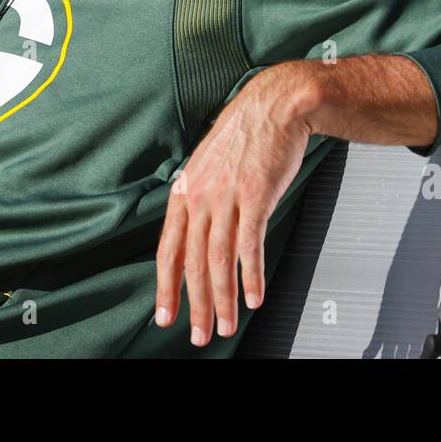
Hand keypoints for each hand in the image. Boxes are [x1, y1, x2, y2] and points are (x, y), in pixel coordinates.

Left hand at [153, 62, 315, 346]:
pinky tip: (254, 297)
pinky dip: (250, 276)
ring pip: (218, 260)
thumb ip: (200, 200)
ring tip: (227, 326)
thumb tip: (195, 236)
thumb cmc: (246, 136)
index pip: (168, 249)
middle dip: (196, 305)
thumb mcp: (208, 166)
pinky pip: (249, 246)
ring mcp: (227, 197)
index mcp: (185, 191)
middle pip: (192, 263)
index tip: (165, 315)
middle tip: (199, 335)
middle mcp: (200, 196)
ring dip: (223, 300)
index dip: (166, 287)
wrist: (275, 106)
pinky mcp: (255, 197)